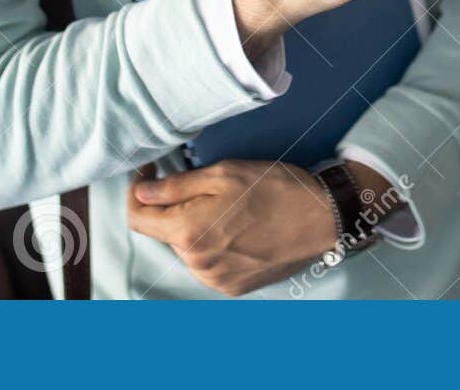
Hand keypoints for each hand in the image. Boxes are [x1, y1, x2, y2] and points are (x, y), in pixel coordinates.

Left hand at [127, 160, 336, 295]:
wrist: (322, 218)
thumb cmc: (276, 188)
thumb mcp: (224, 173)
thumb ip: (176, 185)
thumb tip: (141, 192)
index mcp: (188, 231)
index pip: (138, 218)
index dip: (137, 192)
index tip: (149, 173)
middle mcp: (196, 263)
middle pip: (165, 233)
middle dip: (175, 208)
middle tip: (206, 186)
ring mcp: (215, 279)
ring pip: (188, 249)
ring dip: (196, 229)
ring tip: (230, 209)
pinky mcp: (233, 287)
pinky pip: (209, 264)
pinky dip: (214, 246)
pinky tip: (239, 229)